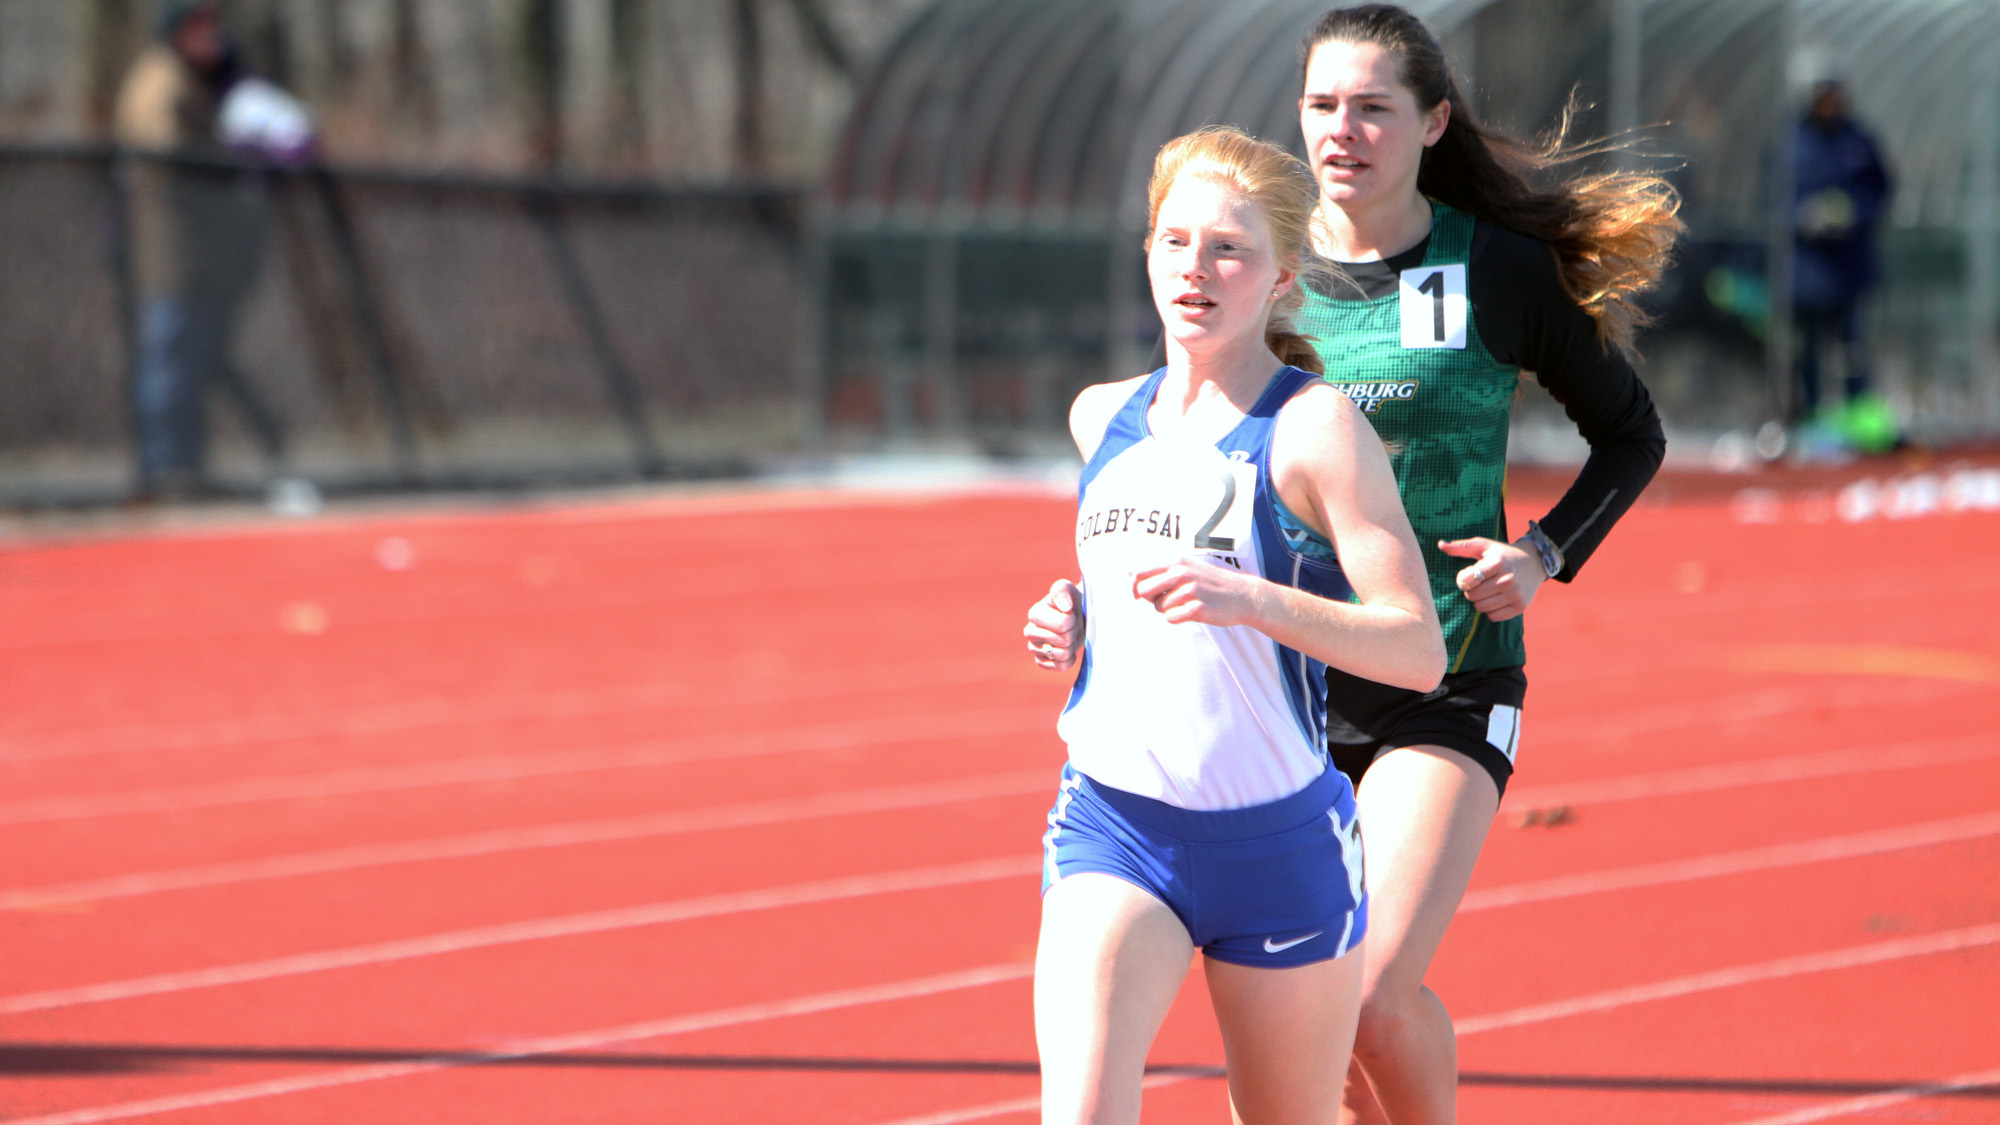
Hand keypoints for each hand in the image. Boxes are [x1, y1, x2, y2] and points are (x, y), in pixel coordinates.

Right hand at [1024, 579, 1082, 669]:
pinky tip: (1068, 649)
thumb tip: (1065, 608)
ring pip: (1061, 655)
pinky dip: (1069, 659)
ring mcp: (1034, 648)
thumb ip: (1062, 591)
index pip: (1062, 625)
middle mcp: (1030, 632)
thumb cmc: (1070, 601)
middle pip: (1063, 641)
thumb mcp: (1067, 589)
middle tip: (1071, 626)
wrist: (1077, 616)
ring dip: (1071, 646)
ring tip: (1069, 636)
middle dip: (1073, 633)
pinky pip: (1060, 666)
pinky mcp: (1042, 662)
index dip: (1072, 620)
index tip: (1071, 614)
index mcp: (1035, 614)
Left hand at [1132, 557, 1258, 626]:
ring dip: (1168, 609)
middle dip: (1150, 599)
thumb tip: (1127, 571)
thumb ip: (1157, 570)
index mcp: (1176, 561)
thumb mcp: (1186, 567)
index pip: (1138, 573)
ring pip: (1158, 607)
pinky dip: (1177, 618)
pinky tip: (1190, 613)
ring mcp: (1190, 590)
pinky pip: (1171, 618)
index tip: (1140, 594)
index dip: (1134, 586)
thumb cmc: (1209, 583)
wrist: (1243, 595)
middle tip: (1166, 600)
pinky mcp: (1197, 608)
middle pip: (1143, 591)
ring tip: (1186, 604)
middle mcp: (1181, 573)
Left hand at [1439, 537, 1543, 621]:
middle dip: (1471, 590)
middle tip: (1481, 583)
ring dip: (1480, 601)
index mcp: (1497, 563)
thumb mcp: (1484, 546)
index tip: (1470, 574)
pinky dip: (1492, 610)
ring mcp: (1515, 594)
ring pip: (1481, 608)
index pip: (1466, 580)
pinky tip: (1497, 599)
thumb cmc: (1502, 554)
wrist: (1534, 562)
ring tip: (1489, 590)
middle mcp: (1508, 579)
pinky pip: (1493, 617)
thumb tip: (1440, 544)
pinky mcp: (1520, 606)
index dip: (1463, 579)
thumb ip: (1461, 547)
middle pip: (1472, 596)